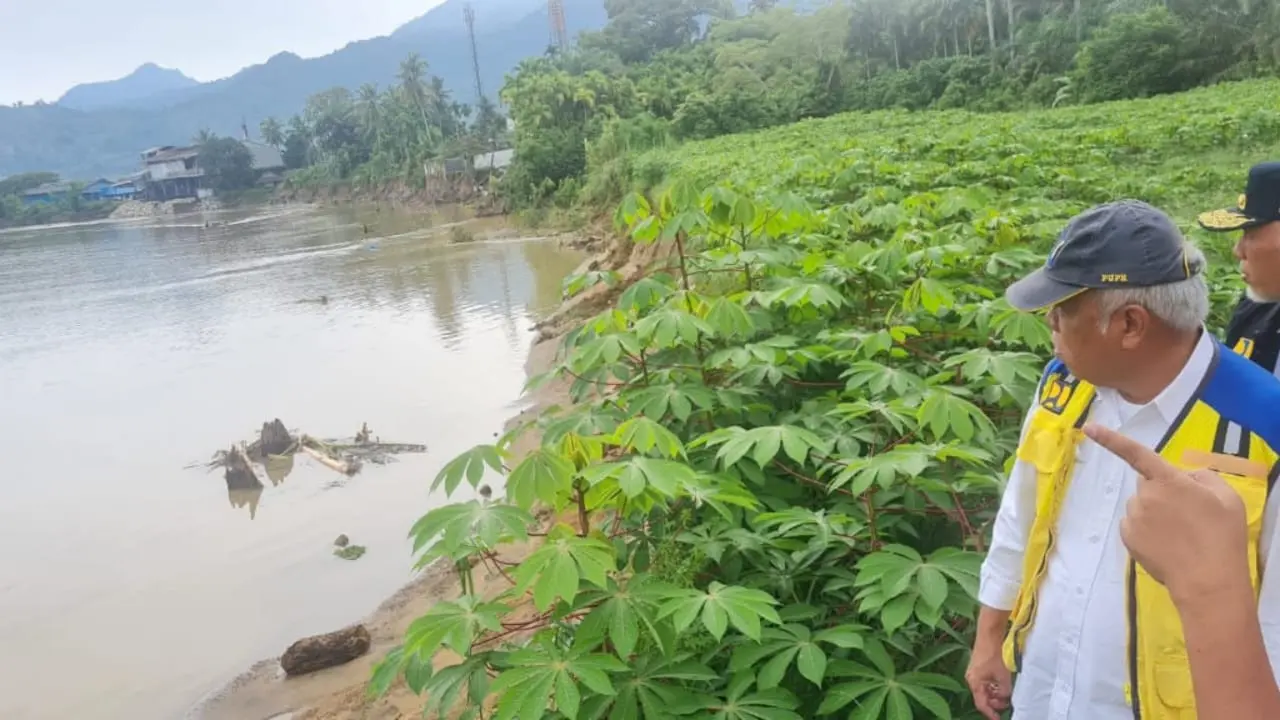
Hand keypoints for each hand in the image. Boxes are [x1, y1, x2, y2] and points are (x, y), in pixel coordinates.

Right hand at [965, 642, 1011, 719]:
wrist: (989, 634)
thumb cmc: (994, 654)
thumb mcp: (1003, 676)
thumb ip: (1005, 691)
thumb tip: (1005, 698)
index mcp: (974, 682)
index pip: (981, 704)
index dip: (990, 713)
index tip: (998, 719)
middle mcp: (971, 679)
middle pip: (982, 697)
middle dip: (994, 702)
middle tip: (1006, 703)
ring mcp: (974, 672)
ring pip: (984, 689)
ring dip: (994, 693)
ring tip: (1006, 693)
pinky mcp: (978, 667)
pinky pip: (985, 681)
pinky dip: (993, 685)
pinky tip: (1002, 684)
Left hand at [1083, 423, 1249, 601]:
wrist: (1207, 579)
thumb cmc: (1221, 535)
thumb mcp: (1227, 497)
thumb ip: (1203, 478)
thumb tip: (1186, 477)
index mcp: (1167, 480)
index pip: (1136, 454)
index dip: (1111, 439)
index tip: (1088, 427)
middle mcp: (1144, 496)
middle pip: (1147, 485)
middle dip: (1162, 492)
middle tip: (1187, 513)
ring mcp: (1133, 517)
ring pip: (1141, 506)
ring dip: (1155, 513)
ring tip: (1180, 534)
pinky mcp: (1127, 538)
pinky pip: (1134, 525)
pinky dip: (1147, 531)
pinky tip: (1167, 545)